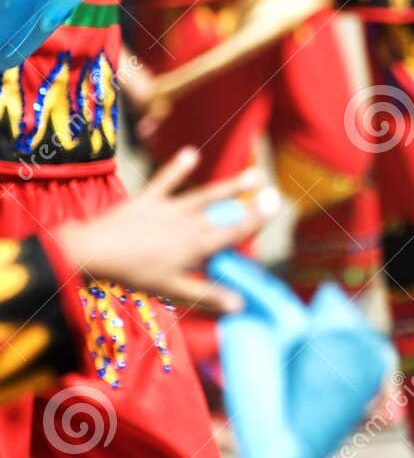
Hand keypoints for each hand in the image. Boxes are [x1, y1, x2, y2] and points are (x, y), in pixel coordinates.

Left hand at [53, 149, 279, 313]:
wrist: (94, 251)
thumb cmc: (135, 274)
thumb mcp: (173, 289)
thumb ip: (207, 295)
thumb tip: (240, 305)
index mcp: (197, 244)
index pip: (234, 231)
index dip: (256, 218)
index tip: (276, 204)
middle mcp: (189, 222)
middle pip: (223, 212)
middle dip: (248, 201)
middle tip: (270, 190)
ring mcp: (169, 207)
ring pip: (205, 195)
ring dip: (229, 186)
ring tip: (253, 175)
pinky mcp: (148, 199)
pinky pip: (166, 181)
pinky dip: (177, 167)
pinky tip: (191, 153)